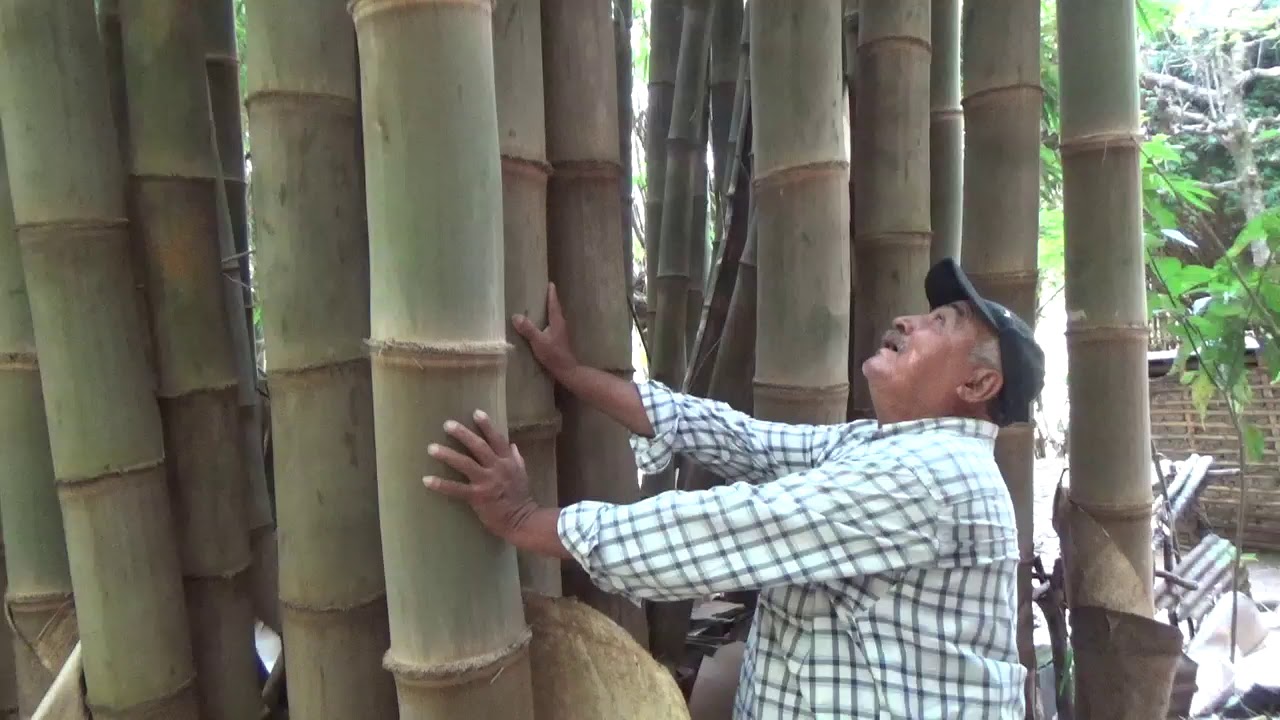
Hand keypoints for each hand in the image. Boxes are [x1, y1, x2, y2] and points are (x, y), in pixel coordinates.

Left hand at [422, 410, 538, 541]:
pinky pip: (456, 489)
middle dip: (463, 434)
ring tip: (431, 448)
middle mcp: (497, 468)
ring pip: (465, 464)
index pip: (497, 439)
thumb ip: (516, 458)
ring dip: (448, 455)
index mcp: (508, 461)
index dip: (487, 425)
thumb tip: (512, 444)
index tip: (476, 412)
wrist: (521, 521)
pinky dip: (441, 484)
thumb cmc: (521, 497)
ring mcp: (487, 482)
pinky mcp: (477, 497)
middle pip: (479, 446)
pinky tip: (427, 480)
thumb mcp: (523, 474)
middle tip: (447, 424)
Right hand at [512, 283, 578, 380]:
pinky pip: (551, 324)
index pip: (554, 303)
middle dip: (549, 300)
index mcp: (557, 321)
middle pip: (555, 308)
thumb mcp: (538, 341)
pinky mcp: (558, 339)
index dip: (552, 293)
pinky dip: (545, 320)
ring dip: (547, 310)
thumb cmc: (554, 354)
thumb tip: (516, 316)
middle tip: (540, 291)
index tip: (550, 283)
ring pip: (553, 317)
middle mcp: (560, 324)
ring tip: (538, 306)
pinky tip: (539, 324)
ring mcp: (560, 332)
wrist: (566, 370)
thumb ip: (528, 329)